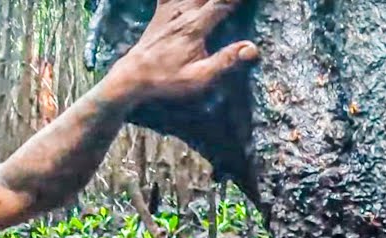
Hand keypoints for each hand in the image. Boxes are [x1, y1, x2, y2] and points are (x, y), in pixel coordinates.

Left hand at [111, 0, 259, 101]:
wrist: (132, 77)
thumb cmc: (166, 81)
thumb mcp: (198, 79)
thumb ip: (225, 62)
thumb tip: (252, 48)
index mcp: (195, 26)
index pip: (224, 2)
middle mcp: (183, 11)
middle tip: (235, 0)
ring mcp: (171, 8)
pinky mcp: (161, 10)